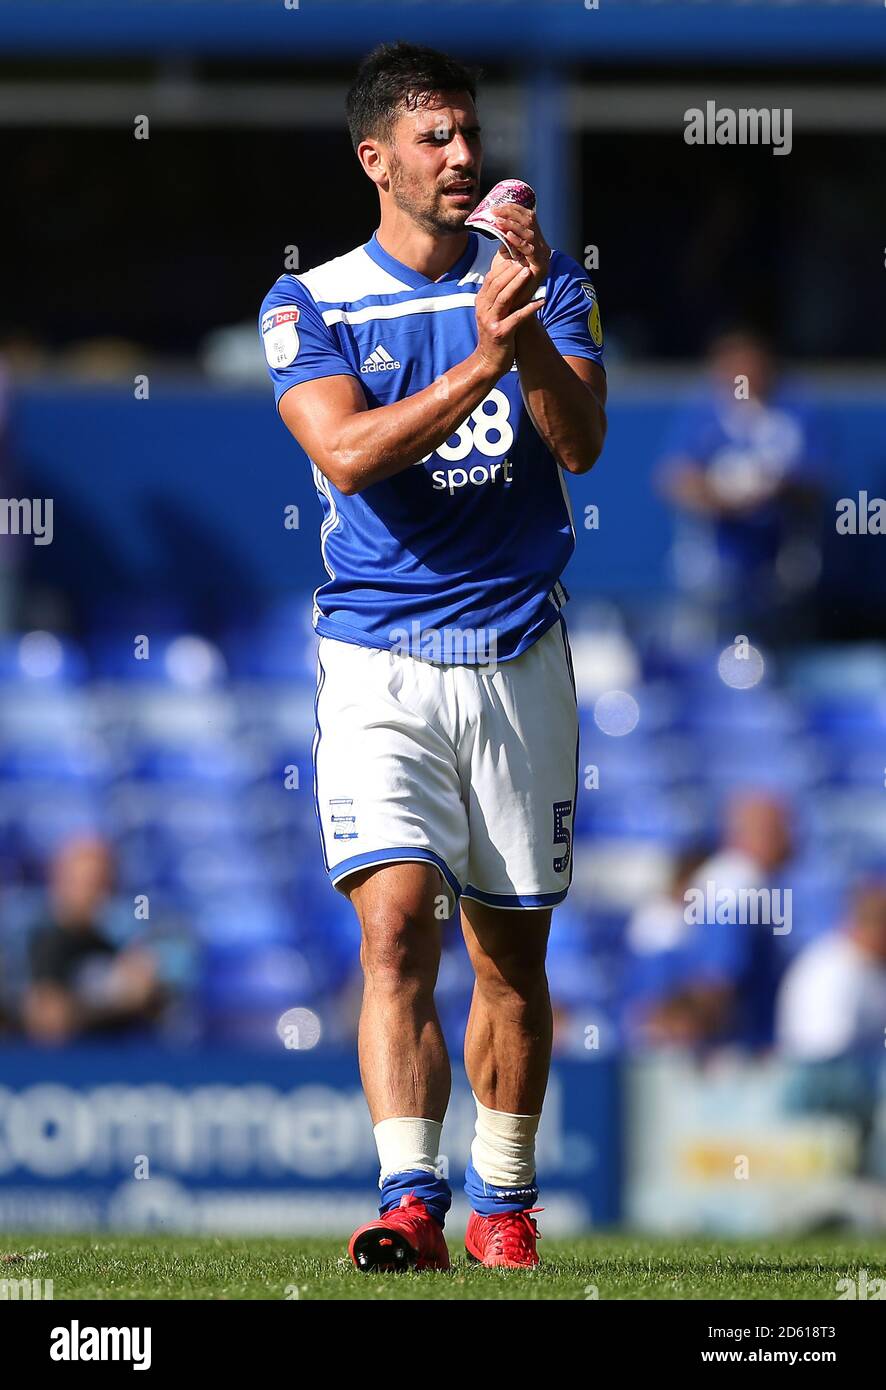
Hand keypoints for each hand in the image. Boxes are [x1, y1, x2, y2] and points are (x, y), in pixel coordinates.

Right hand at [473, 251, 542, 376]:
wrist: (487, 363)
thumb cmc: (494, 336)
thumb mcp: (490, 314)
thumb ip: (496, 297)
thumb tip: (508, 278)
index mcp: (481, 302)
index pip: (491, 278)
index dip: (503, 266)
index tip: (517, 256)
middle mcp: (483, 310)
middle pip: (497, 284)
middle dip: (511, 270)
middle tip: (525, 259)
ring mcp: (491, 321)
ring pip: (504, 297)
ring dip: (518, 283)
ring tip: (530, 272)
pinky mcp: (501, 333)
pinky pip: (517, 317)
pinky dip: (530, 308)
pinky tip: (542, 301)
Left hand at [490, 204, 550, 297]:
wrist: (516, 307)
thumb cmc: (509, 283)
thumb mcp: (506, 257)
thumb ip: (506, 242)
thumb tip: (497, 223)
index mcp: (535, 242)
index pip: (528, 217)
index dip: (513, 210)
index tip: (496, 206)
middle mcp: (542, 247)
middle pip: (530, 221)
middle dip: (512, 214)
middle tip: (494, 211)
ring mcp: (543, 257)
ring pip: (530, 234)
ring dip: (513, 225)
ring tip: (498, 221)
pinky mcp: (541, 268)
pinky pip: (530, 251)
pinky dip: (519, 241)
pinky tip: (508, 236)